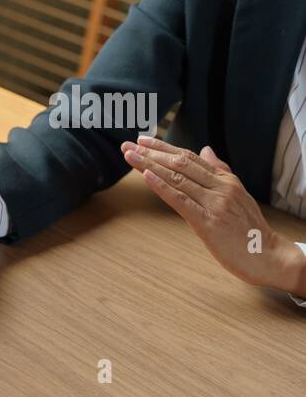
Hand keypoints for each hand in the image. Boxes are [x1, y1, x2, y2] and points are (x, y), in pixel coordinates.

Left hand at [121, 135, 305, 293]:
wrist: (268, 255)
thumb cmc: (249, 229)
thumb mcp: (237, 194)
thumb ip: (220, 172)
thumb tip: (205, 150)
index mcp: (225, 180)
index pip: (190, 157)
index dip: (164, 148)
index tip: (143, 141)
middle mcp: (221, 187)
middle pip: (181, 163)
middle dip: (152, 153)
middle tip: (127, 145)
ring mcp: (215, 203)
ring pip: (178, 178)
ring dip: (150, 166)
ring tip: (130, 156)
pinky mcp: (209, 222)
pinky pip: (181, 200)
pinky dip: (162, 187)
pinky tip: (146, 176)